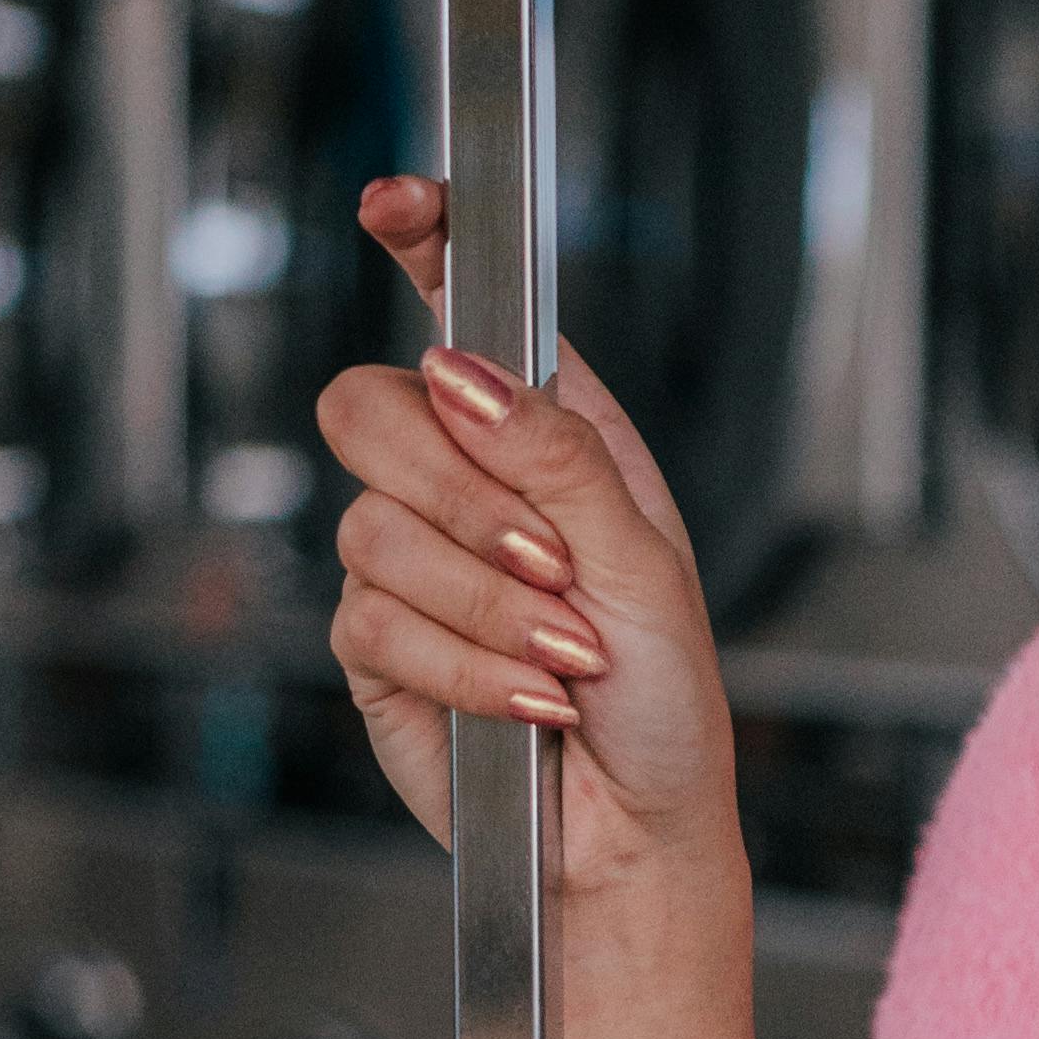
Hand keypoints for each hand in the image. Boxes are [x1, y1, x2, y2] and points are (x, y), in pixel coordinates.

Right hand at [316, 175, 740, 907]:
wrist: (635, 833)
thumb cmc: (669, 703)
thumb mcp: (645, 565)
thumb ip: (558, 459)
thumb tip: (462, 368)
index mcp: (552, 438)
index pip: (470, 319)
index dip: (428, 249)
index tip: (400, 204)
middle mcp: (472, 484)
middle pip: (368, 407)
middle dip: (457, 491)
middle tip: (549, 562)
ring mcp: (414, 561)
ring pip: (370, 526)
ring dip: (485, 602)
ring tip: (567, 660)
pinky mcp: (377, 645)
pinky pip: (374, 620)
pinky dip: (466, 665)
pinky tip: (527, 703)